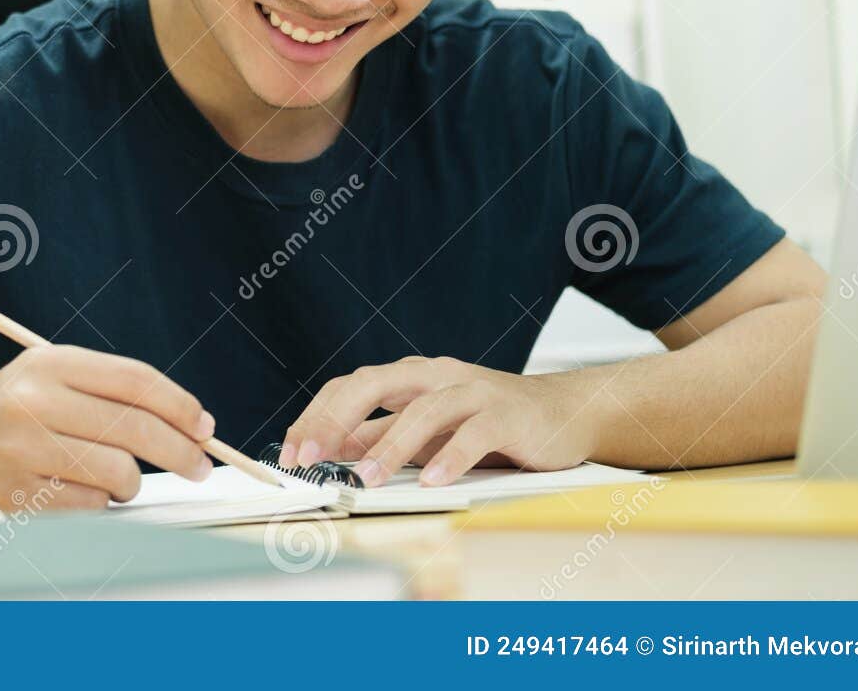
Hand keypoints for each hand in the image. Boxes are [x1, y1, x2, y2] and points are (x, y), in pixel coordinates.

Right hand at [0, 344, 215, 511]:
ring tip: (121, 478)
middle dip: (182, 452)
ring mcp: (22, 450)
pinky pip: (92, 505)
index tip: (203, 427)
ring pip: (119, 472)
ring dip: (133, 482)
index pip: (135, 380)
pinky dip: (102, 502)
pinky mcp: (17, 494)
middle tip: (199, 466)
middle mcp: (33, 402)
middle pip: (135, 427)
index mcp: (50, 363)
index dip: (181, 406)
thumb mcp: (58, 374)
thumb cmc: (19, 407)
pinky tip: (87, 489)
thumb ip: (118, 390)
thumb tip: (194, 425)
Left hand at [280, 356, 602, 486]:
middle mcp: (435, 376)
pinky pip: (474, 432)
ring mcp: (472, 390)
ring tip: (367, 478)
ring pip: (423, 411)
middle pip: (373, 383)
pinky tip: (434, 481)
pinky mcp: (507, 413)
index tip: (291, 452)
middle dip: (336, 420)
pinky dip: (452, 457)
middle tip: (311, 456)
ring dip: (391, 447)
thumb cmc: (490, 421)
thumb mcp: (428, 430)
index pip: (350, 387)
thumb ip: (383, 436)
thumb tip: (333, 451)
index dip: (317, 416)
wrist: (565, 412)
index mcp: (409, 378)